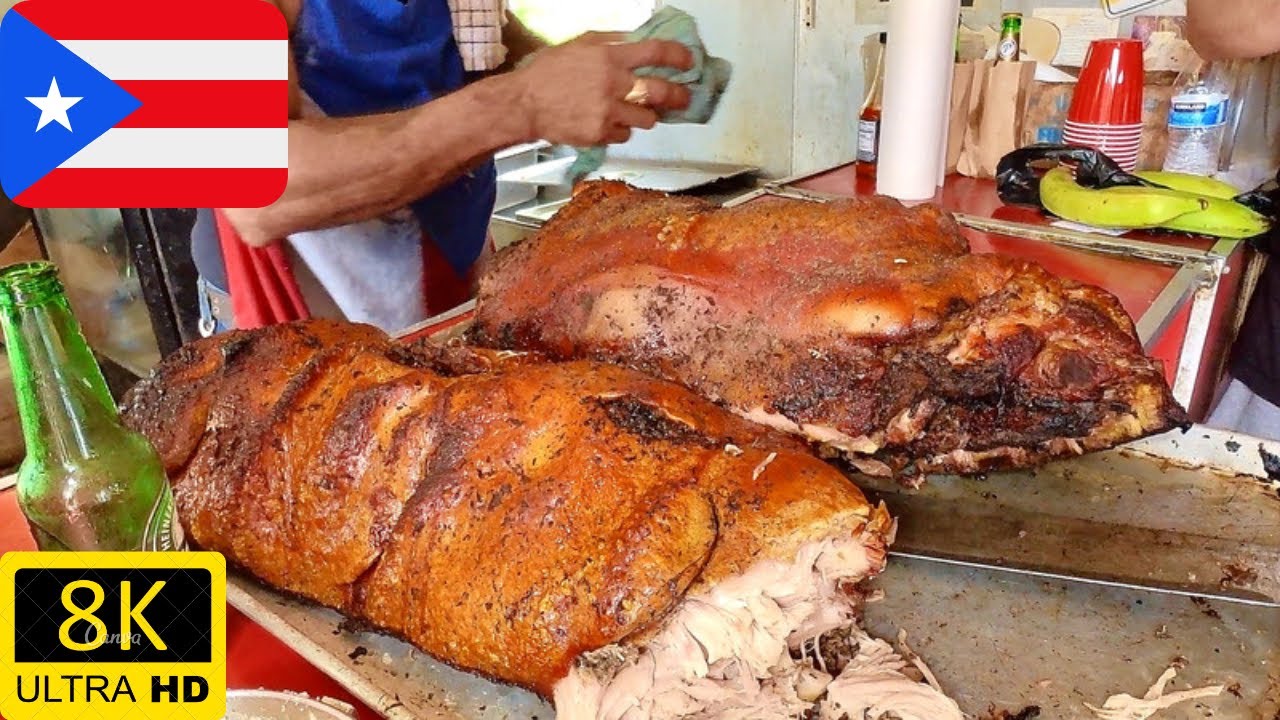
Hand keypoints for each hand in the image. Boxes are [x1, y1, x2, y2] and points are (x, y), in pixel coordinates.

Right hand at [510, 33, 692, 145]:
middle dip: (679, 96)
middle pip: (661, 92)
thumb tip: (636, 37)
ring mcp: (608, 112)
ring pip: (646, 119)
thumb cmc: (549, 71)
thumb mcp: (579, 44)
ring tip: (635, 111)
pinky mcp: (600, 134)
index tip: (689, 62)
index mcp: (609, 57)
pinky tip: (607, 122)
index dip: (678, 56)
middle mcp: (613, 84)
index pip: (655, 53)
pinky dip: (620, 129)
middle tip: (684, 98)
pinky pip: (624, 135)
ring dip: (645, 115)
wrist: (524, 104)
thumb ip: (610, 40)